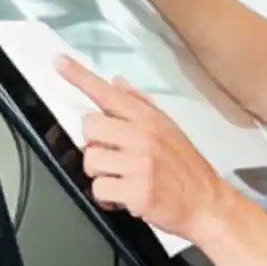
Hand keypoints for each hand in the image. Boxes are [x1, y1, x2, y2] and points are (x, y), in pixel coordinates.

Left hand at [57, 56, 237, 240]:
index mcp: (149, 119)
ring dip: (100, 175)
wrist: (207, 203)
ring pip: (91, 160)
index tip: (59, 62)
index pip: (108, 93)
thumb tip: (116, 82)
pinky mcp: (137, 191)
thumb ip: (140, 104)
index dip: (80, 76)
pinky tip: (123, 198)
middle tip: (112, 158)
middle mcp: (143, 136)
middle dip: (93, 144)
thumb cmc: (186, 168)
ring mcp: (140, 164)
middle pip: (89, 126)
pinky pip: (99, 190)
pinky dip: (106, 199)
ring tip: (121, 180)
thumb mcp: (168, 129)